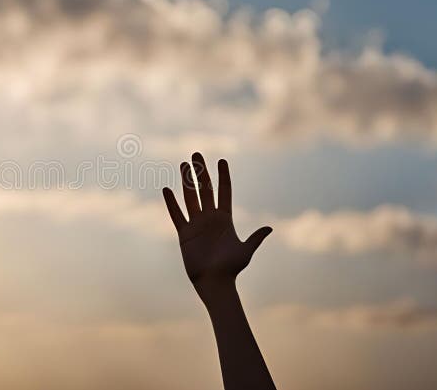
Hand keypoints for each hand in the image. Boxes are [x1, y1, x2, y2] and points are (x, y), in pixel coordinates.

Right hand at [162, 152, 271, 296]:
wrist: (214, 282)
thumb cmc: (231, 269)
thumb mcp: (246, 251)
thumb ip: (256, 238)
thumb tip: (270, 228)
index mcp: (225, 219)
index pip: (224, 192)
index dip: (223, 176)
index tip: (221, 161)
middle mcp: (210, 218)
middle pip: (205, 189)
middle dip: (201, 171)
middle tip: (196, 154)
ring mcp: (196, 224)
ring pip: (190, 197)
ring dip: (186, 181)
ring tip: (183, 165)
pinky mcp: (184, 233)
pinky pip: (177, 214)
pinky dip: (171, 203)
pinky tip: (166, 190)